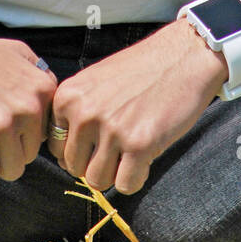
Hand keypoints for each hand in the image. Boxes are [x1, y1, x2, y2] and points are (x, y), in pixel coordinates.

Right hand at [0, 19, 57, 186]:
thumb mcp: (16, 52)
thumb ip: (39, 78)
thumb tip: (50, 111)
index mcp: (42, 88)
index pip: (45, 134)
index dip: (21, 133)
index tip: (0, 120)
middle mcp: (30, 106)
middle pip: (29, 156)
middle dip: (5, 149)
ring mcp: (5, 124)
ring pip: (12, 171)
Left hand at [46, 20, 228, 194]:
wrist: (184, 57)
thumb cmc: (141, 70)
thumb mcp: (95, 82)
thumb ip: (77, 113)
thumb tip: (67, 158)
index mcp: (68, 97)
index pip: (56, 147)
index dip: (79, 151)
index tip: (99, 142)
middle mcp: (84, 114)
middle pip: (74, 168)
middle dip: (96, 164)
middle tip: (119, 149)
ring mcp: (111, 130)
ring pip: (97, 181)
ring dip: (115, 174)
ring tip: (131, 153)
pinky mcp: (139, 144)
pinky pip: (126, 184)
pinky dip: (136, 177)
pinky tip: (146, 157)